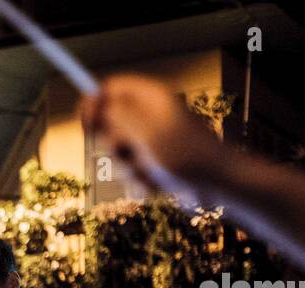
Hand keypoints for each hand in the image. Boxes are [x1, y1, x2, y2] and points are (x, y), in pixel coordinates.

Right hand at [81, 75, 226, 199]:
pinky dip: (141, 178)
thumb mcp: (146, 133)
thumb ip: (118, 115)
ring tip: (148, 173)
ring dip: (129, 167)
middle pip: (112, 122)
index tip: (85, 125)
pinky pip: (135, 167)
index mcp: (151, 97)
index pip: (111, 88)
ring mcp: (154, 136)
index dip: (94, 103)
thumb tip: (94, 101)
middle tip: (127, 153)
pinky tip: (156, 183)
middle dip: (114, 144)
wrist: (219, 181)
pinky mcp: (157, 158)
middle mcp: (151, 113)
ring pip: (121, 150)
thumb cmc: (186, 155)